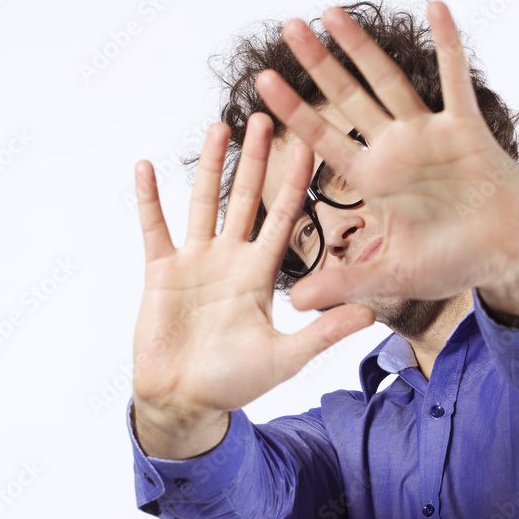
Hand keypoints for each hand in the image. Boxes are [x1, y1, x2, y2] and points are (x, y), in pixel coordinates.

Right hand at [131, 115, 374, 429]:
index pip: (283, 218)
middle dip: (256, 159)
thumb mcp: (286, 357)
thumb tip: (372, 314)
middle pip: (245, 198)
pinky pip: (154, 227)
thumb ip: (324, 332)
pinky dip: (149, 198)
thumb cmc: (235, 381)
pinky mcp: (161, 271)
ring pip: (203, 201)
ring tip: (219, 126)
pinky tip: (146, 165)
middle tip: (265, 117)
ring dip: (210, 165)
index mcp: (260, 274)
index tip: (309, 146)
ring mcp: (195, 261)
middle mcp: (230, 259)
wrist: (186, 401)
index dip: (295, 183)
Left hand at [255, 1, 518, 313]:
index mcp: (374, 181)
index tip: (261, 83)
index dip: (294, 111)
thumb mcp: (393, 275)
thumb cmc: (452, 264)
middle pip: (349, 98)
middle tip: (288, 27)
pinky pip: (455, 82)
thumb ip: (345, 283)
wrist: (506, 257)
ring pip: (390, 82)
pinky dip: (449, 46)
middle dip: (320, 64)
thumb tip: (293, 304)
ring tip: (332, 12)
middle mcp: (396, 150)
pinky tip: (437, 6)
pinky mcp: (467, 130)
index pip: (323, 139)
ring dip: (364, 48)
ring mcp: (430, 136)